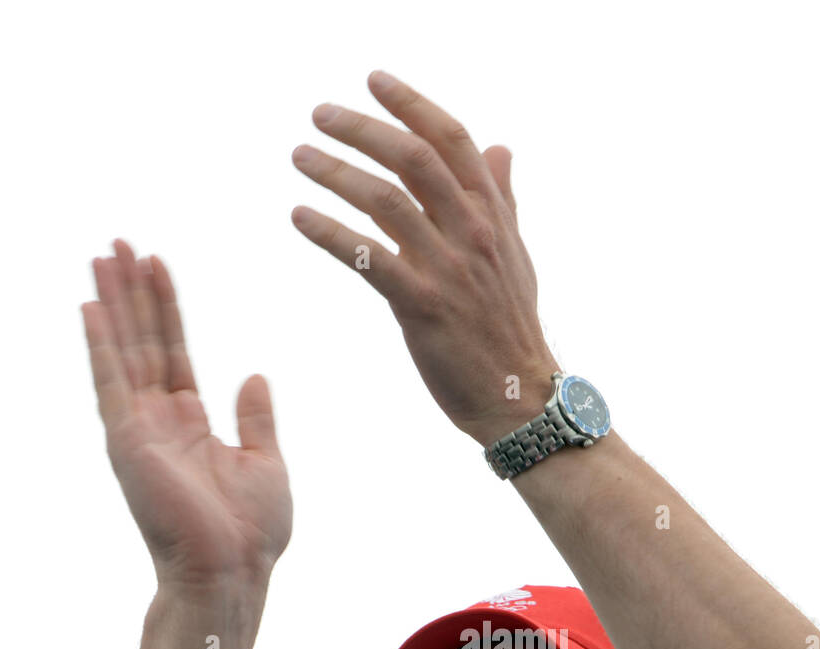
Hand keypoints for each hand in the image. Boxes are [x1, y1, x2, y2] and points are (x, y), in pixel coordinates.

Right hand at [81, 239, 292, 591]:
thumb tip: (255, 374)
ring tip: (103, 256)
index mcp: (191, 424)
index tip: (157, 264)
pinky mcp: (128, 442)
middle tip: (119, 243)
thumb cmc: (251, 532)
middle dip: (133, 292)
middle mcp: (159, 422)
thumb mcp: (266, 462)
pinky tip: (92, 306)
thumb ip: (256, 418)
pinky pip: (112, 384)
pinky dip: (102, 345)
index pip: (173, 352)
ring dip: (115, 304)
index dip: (165, 308)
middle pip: (143, 342)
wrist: (233, 571)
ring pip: (124, 352)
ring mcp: (140, 430)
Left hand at [291, 71, 560, 446]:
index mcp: (493, 215)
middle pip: (413, 158)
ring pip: (386, 200)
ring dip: (336, 172)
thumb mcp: (516, 256)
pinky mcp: (422, 307)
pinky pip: (368, 257)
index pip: (452, 141)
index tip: (374, 80)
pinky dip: (330, 232)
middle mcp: (473, 233)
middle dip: (362, 128)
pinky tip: (300, 217)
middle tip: (320, 114)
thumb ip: (502, 199)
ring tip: (300, 157)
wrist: (520, 398)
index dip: (412, 104)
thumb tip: (499, 148)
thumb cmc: (511, 329)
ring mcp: (448, 269)